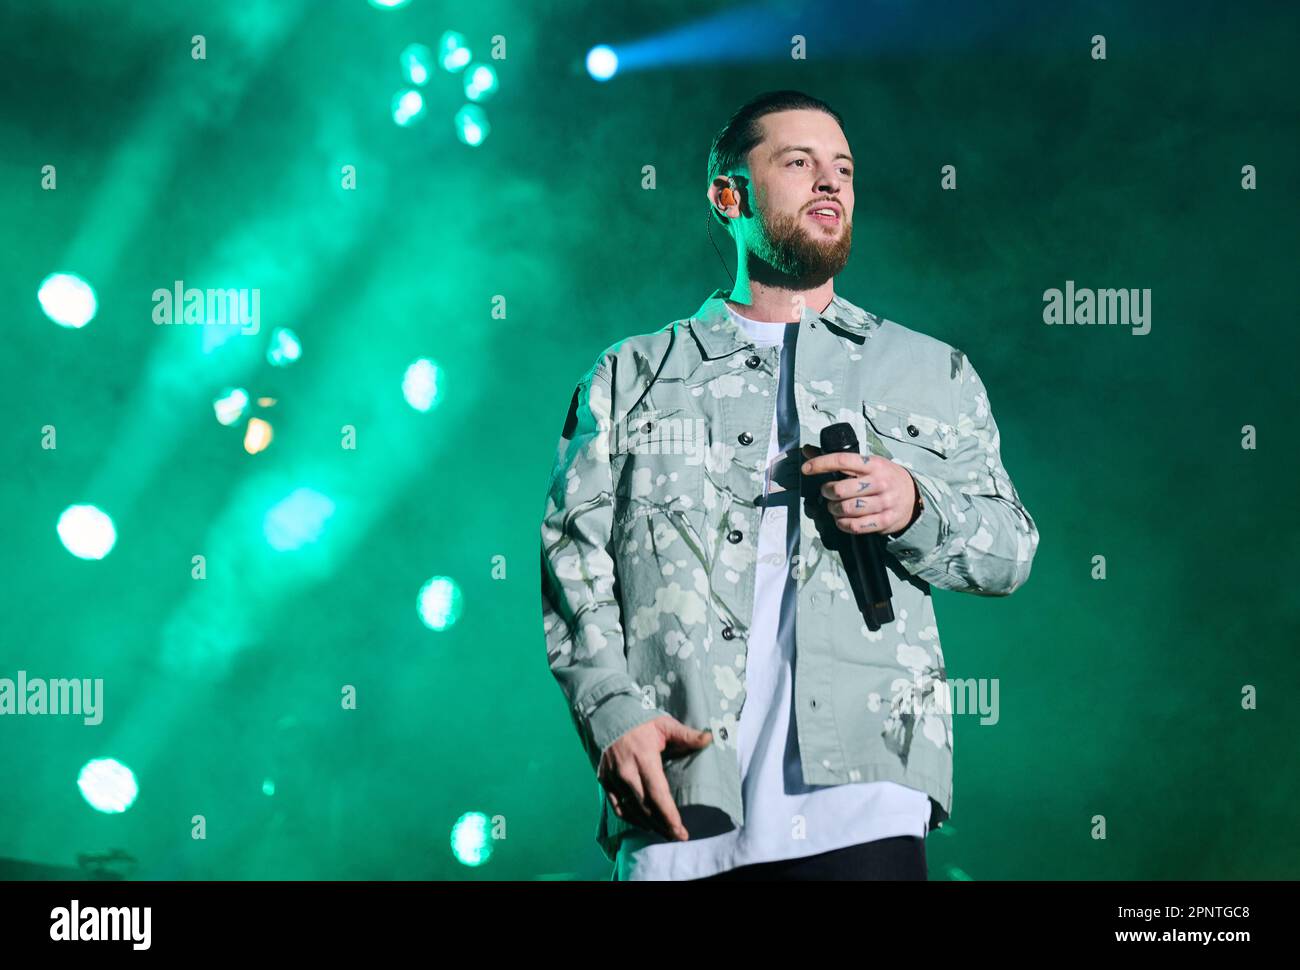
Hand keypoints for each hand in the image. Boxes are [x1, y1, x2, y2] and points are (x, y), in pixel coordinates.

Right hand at [598, 716, 712, 841]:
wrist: (609, 715)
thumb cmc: (641, 722)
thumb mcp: (664, 725)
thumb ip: (686, 735)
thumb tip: (709, 738)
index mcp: (643, 757)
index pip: (657, 793)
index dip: (669, 814)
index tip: (680, 830)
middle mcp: (626, 771)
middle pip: (645, 807)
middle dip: (663, 825)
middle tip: (678, 836)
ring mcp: (613, 777)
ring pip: (631, 810)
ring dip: (648, 825)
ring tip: (665, 834)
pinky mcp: (604, 780)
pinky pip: (617, 806)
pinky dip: (631, 818)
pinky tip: (644, 824)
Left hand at [800, 444, 918, 535]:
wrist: (914, 496)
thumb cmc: (884, 477)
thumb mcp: (867, 463)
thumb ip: (839, 459)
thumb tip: (807, 451)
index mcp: (873, 464)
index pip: (842, 460)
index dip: (821, 464)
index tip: (806, 469)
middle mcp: (879, 482)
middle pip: (841, 489)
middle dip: (827, 492)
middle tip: (827, 492)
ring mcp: (883, 502)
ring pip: (846, 509)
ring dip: (833, 509)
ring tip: (834, 506)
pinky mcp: (884, 520)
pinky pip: (855, 526)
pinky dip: (843, 524)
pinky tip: (841, 519)